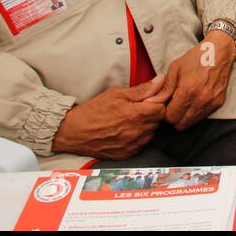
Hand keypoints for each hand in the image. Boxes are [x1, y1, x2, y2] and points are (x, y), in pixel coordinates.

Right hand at [52, 75, 166, 158]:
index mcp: (134, 115)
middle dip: (152, 114)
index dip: (157, 103)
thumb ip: (142, 89)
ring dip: (146, 126)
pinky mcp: (126, 154)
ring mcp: (131, 145)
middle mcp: (135, 132)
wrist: (74, 132)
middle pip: (158, 122)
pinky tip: (127, 131)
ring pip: (151, 134)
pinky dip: (138, 138)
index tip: (149, 101)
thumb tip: (160, 80)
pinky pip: (142, 145)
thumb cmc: (94, 110)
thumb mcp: (117, 93)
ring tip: (131, 120)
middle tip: (138, 110)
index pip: (162, 109)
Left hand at [147, 31, 235, 129]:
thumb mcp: (175, 69)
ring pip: (192, 123)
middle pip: (181, 124)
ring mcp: (211, 102)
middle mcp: (201, 99)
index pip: (171, 117)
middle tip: (173, 105)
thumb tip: (152, 101)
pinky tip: (194, 100)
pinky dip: (196, 112)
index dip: (165, 113)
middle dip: (174, 117)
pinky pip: (203, 117)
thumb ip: (164, 89)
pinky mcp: (218, 103)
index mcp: (188, 90)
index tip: (165, 105)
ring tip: (183, 102)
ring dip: (184, 116)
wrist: (219, 52)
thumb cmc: (197, 57)